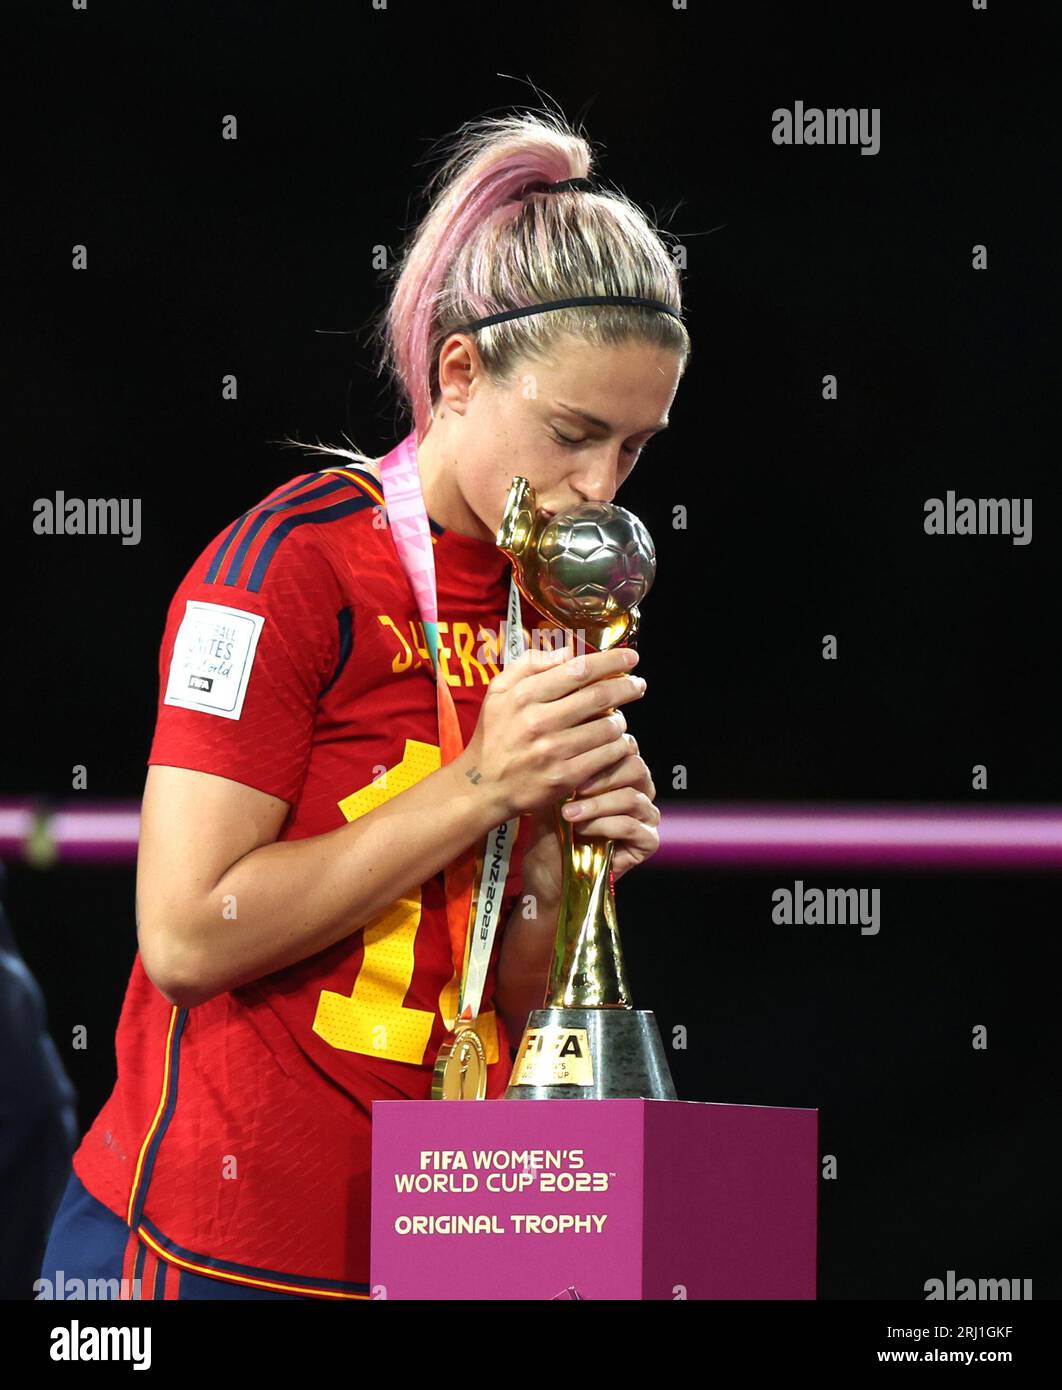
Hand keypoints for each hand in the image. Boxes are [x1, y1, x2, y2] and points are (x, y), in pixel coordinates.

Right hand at [458, 643, 646, 821]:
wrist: (483, 786)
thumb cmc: (494, 734)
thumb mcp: (499, 691)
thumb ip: (529, 664)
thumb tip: (567, 652)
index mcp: (524, 695)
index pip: (578, 670)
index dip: (611, 661)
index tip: (631, 658)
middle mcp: (539, 721)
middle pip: (599, 696)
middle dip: (626, 688)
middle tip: (638, 685)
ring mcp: (553, 750)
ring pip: (607, 727)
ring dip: (620, 720)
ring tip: (619, 719)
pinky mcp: (564, 777)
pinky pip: (606, 755)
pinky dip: (618, 747)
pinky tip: (617, 744)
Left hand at [560, 729, 659, 882]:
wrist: (547, 867)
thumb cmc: (550, 825)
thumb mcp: (555, 788)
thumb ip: (570, 762)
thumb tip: (573, 732)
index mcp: (622, 770)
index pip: (625, 744)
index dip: (600, 748)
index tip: (571, 757)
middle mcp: (640, 788)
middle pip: (635, 766)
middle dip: (601, 776)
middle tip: (574, 789)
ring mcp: (646, 815)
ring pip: (632, 796)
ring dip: (597, 804)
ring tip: (570, 814)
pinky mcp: (648, 841)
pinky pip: (632, 825)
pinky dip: (604, 825)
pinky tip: (582, 830)